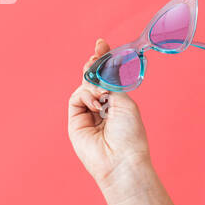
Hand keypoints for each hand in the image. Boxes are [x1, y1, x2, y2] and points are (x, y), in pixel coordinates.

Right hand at [67, 38, 152, 189]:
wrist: (120, 159)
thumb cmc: (129, 134)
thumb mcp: (124, 102)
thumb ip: (110, 84)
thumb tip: (98, 72)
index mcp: (118, 103)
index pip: (108, 78)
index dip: (103, 62)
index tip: (102, 44)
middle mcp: (102, 107)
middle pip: (93, 79)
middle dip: (94, 64)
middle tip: (97, 52)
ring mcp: (87, 114)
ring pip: (84, 86)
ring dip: (93, 83)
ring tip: (103, 95)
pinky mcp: (75, 120)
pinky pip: (76, 97)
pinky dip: (86, 95)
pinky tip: (96, 104)